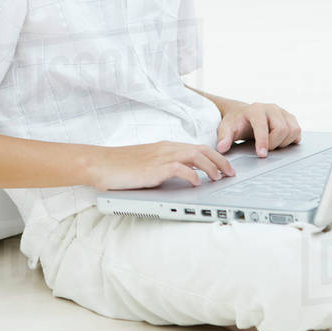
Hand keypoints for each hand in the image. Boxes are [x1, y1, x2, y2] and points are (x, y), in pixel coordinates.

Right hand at [86, 140, 237, 191]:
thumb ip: (164, 167)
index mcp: (166, 147)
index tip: (225, 166)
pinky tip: (197, 183)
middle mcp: (166, 148)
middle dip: (220, 160)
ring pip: (196, 156)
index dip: (215, 156)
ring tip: (219, 178)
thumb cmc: (120, 166)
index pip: (197, 147)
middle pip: (202, 149)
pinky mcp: (154, 168)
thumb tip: (179, 177)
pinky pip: (180, 168)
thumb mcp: (147, 164)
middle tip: (231, 173)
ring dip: (211, 167)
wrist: (100, 163)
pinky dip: (192, 175)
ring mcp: (161, 156)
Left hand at [215, 102, 301, 156]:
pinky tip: (279, 142)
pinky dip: (291, 140)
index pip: (263, 125)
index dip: (263, 141)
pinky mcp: (290, 118)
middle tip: (264, 150)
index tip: (261, 154)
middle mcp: (271, 108)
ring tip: (271, 145)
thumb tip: (222, 148)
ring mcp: (282, 112)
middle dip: (274, 143)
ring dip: (283, 142)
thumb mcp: (226, 129)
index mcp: (255, 109)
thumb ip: (224, 138)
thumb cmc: (236, 123)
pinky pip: (298, 131)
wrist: (243, 115)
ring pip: (293, 130)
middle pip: (282, 129)